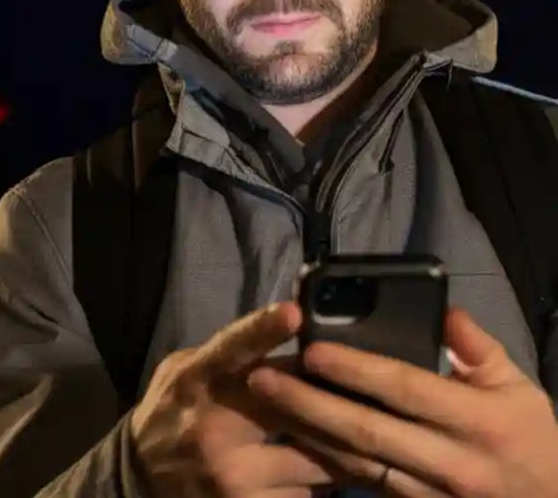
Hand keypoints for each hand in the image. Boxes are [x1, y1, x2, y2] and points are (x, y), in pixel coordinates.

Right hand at [130, 302, 338, 496]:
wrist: (140, 477)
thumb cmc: (174, 409)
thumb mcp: (187, 370)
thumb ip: (232, 357)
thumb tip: (293, 341)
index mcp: (196, 381)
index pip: (231, 351)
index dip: (261, 330)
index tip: (293, 312)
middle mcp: (213, 429)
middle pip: (295, 413)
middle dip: (335, 408)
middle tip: (365, 402)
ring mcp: (230, 478)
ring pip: (314, 462)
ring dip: (336, 452)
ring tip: (350, 445)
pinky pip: (304, 495)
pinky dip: (312, 484)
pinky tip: (307, 477)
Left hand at [248, 308, 557, 496]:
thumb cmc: (531, 441)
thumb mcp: (519, 390)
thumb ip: (479, 350)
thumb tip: (443, 313)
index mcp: (478, 421)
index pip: (405, 388)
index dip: (355, 368)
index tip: (311, 350)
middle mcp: (451, 460)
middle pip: (366, 428)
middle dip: (308, 402)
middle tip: (261, 377)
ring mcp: (430, 491)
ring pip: (355, 459)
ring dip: (306, 430)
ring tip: (267, 402)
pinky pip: (363, 481)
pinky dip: (326, 457)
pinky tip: (295, 435)